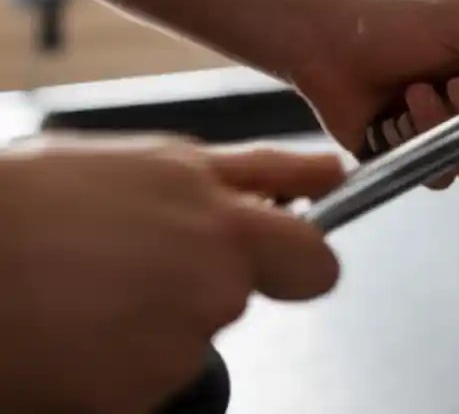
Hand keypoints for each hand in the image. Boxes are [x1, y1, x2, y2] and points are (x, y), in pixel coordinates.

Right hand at [0, 136, 343, 413]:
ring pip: (187, 341)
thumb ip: (257, 173)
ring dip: (149, 324)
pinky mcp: (132, 401)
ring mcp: (172, 350)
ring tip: (85, 290)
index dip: (300, 261)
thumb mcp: (156, 162)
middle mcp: (211, 288)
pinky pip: (144, 385)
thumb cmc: (33, 199)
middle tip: (132, 264)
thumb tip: (330, 173)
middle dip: (204, 285)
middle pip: (240, 299)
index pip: (316, 263)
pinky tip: (70, 332)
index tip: (280, 257)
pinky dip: (112, 368)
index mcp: (224, 223)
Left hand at [293, 0, 458, 188]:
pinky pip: (430, 174)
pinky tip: (393, 115)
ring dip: (444, 131)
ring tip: (414, 94)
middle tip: (456, 88)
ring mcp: (442, 134)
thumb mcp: (456, 16)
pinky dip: (414, 146)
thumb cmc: (385, 19)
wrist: (325, 36)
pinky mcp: (409, 155)